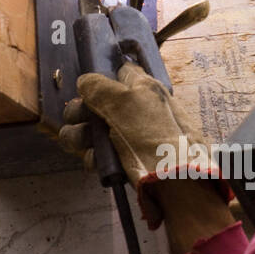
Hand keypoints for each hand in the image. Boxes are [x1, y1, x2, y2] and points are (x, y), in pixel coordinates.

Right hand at [59, 62, 230, 228]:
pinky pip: (101, 154)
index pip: (120, 72)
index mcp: (144, 88)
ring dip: (81, 135)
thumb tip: (84, 81)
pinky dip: (94, 157)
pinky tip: (95, 161)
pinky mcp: (126, 161)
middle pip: (98, 103)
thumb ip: (99, 87)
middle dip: (81, 110)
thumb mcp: (125, 102)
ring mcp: (131, 137)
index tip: (84, 87)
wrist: (177, 182)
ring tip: (80, 143)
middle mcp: (137, 110)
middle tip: (77, 118)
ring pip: (94, 130)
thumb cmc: (155, 136)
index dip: (100, 76)